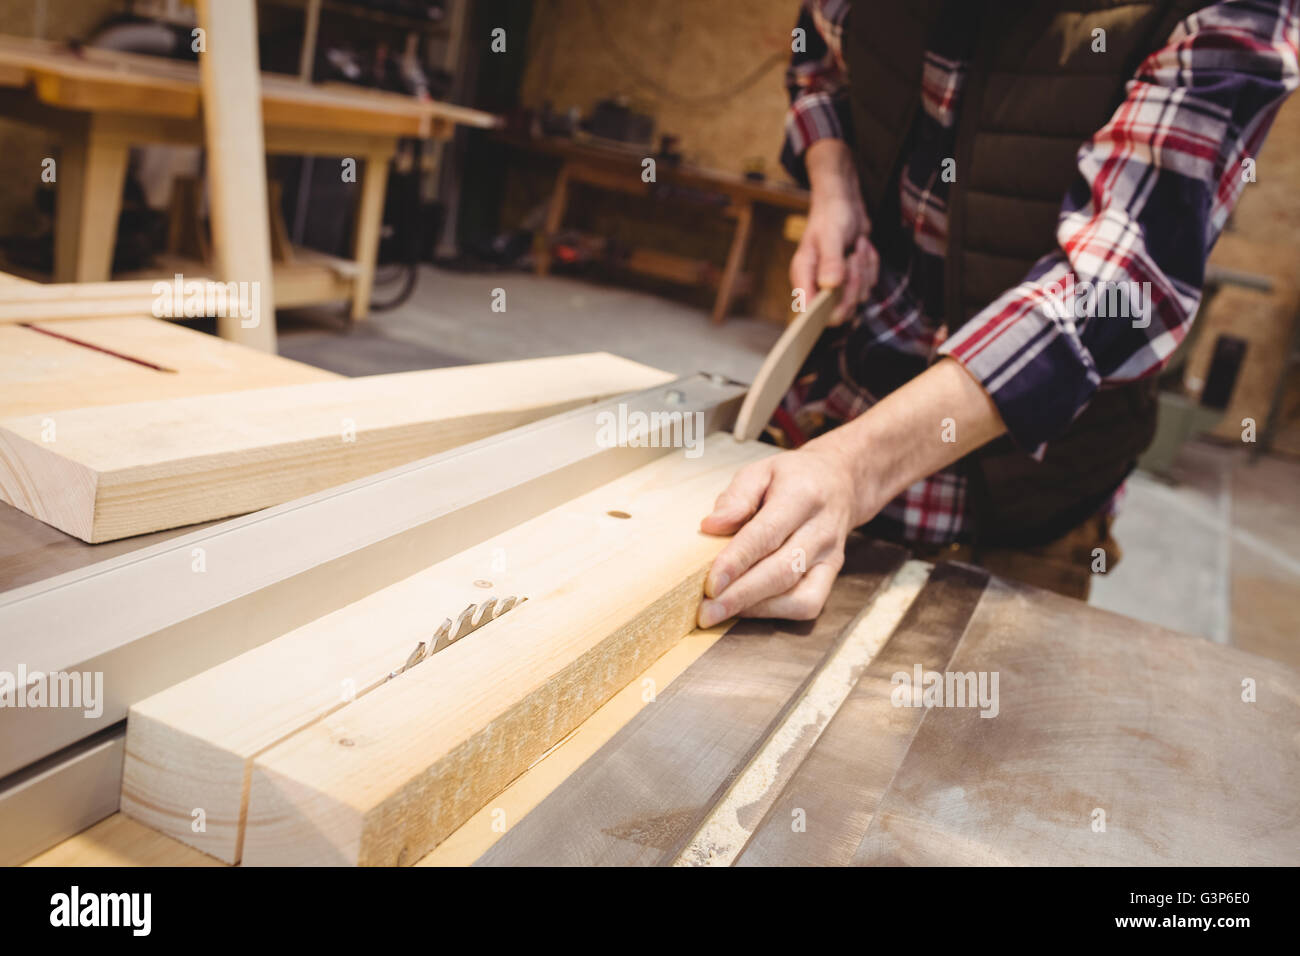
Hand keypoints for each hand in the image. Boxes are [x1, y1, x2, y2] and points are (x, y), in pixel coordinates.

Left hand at [697, 442, 860, 626]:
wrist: (840, 482)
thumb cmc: (793, 478)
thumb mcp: (761, 470)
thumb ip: (736, 497)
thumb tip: (711, 526)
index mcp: (802, 496)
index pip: (767, 534)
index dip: (737, 561)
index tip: (710, 584)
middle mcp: (821, 529)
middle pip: (782, 571)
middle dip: (741, 596)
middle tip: (706, 612)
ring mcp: (831, 556)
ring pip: (799, 595)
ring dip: (757, 609)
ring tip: (721, 612)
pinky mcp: (832, 574)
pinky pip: (808, 604)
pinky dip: (776, 612)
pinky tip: (748, 608)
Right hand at [790, 140, 878, 322]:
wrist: (843, 204)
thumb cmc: (831, 216)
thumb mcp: (831, 235)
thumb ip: (830, 261)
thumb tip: (829, 286)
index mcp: (803, 276)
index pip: (809, 311)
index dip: (826, 310)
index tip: (840, 288)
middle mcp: (817, 286)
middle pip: (840, 311)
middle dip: (854, 284)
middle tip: (854, 256)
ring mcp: (835, 287)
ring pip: (858, 299)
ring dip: (864, 271)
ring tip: (856, 246)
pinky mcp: (851, 283)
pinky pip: (869, 286)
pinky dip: (871, 266)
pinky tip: (861, 248)